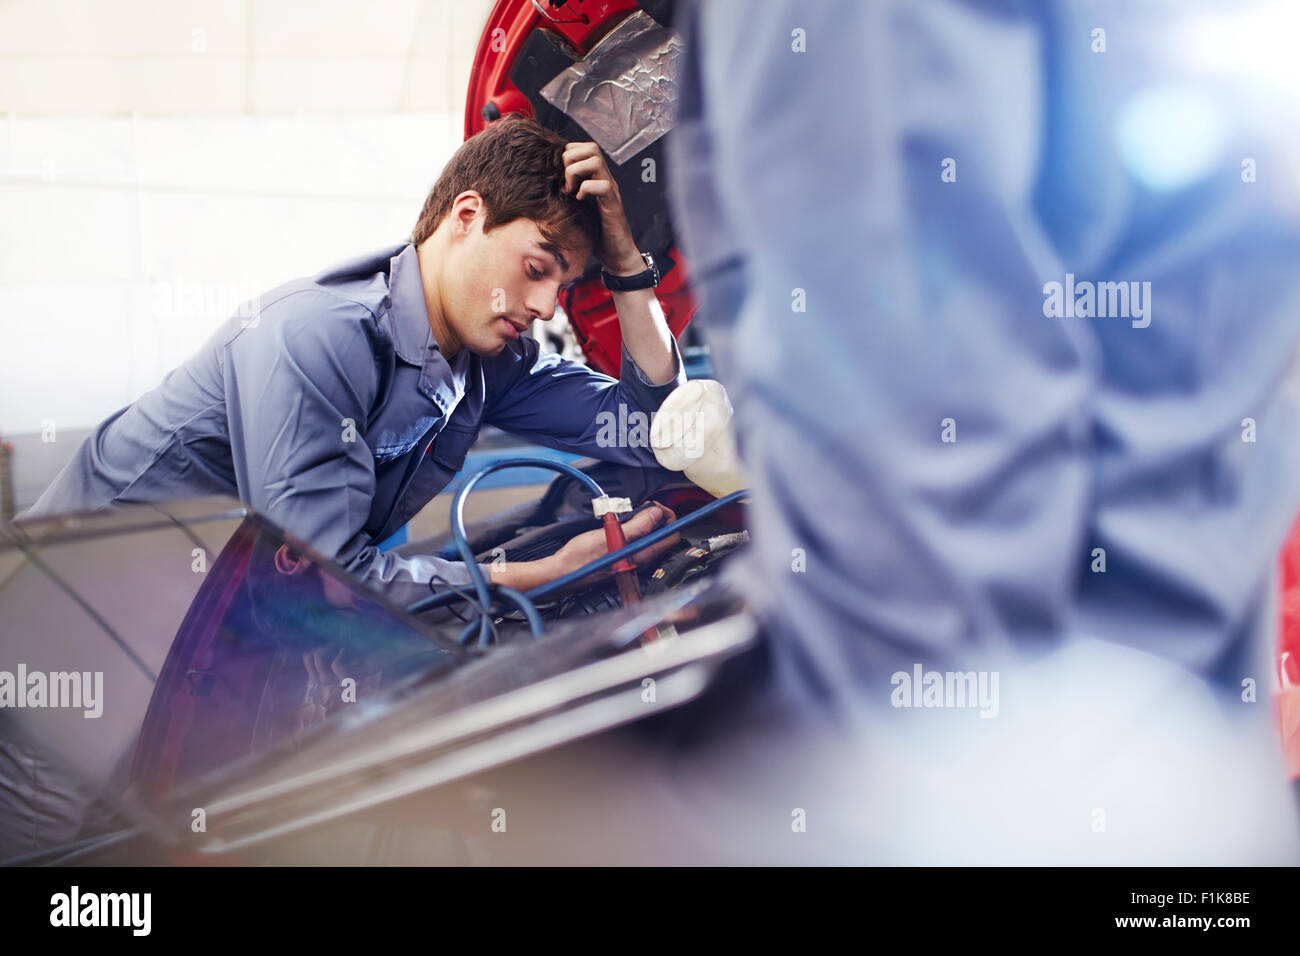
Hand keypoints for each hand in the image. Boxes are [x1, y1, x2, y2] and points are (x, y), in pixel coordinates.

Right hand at [488, 502, 679, 593]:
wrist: (561, 572)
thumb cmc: (581, 558)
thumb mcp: (610, 536)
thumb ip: (637, 526)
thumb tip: (657, 514)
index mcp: (641, 556)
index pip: (671, 536)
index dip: (667, 517)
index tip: (654, 506)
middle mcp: (640, 561)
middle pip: (663, 537)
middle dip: (658, 518)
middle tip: (644, 507)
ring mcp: (631, 561)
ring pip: (650, 539)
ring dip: (646, 523)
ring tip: (632, 514)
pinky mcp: (621, 559)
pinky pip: (636, 543)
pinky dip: (634, 530)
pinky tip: (621, 525)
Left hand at [562, 141, 641, 273]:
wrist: (616, 256)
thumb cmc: (594, 235)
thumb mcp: (574, 210)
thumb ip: (564, 196)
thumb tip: (540, 188)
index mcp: (596, 178)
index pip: (584, 148)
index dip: (569, 154)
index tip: (559, 174)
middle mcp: (605, 180)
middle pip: (591, 147)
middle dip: (571, 159)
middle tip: (565, 182)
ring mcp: (611, 191)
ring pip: (596, 160)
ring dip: (577, 172)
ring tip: (571, 191)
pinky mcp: (613, 205)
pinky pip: (603, 185)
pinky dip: (587, 190)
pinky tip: (580, 201)